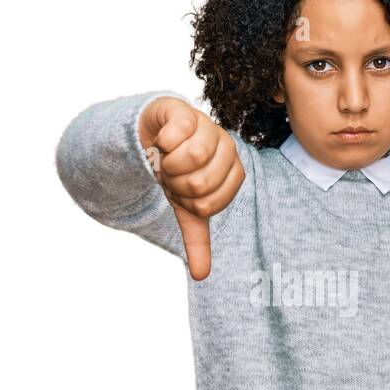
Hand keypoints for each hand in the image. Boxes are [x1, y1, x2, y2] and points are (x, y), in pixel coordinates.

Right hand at [139, 96, 245, 280]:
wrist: (156, 137)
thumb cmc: (178, 173)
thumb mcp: (186, 209)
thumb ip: (197, 239)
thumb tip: (202, 276)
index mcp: (234, 174)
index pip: (208, 204)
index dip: (186, 202)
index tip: (183, 191)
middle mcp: (228, 148)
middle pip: (200, 183)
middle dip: (175, 184)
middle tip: (173, 174)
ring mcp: (209, 127)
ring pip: (189, 158)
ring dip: (167, 164)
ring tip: (167, 157)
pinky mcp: (187, 112)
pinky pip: (175, 136)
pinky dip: (160, 144)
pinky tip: (162, 140)